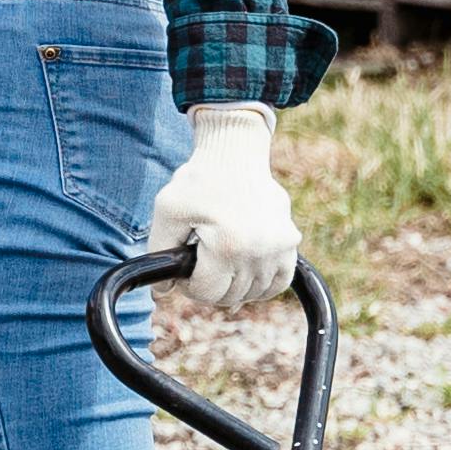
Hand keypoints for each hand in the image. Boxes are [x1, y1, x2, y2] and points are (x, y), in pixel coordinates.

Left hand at [148, 105, 296, 316]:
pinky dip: (263, 283)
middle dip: (210, 284)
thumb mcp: (167, 210)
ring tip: (221, 260)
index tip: (187, 265)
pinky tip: (246, 269)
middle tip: (201, 260)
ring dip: (235, 284)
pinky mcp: (291, 241)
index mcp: (227, 246)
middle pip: (230, 296)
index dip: (189, 283)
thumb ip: (159, 252)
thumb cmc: (198, 180)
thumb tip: (162, 292)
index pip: (207, 293)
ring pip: (254, 293)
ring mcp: (279, 247)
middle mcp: (258, 251)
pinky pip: (280, 282)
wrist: (235, 153)